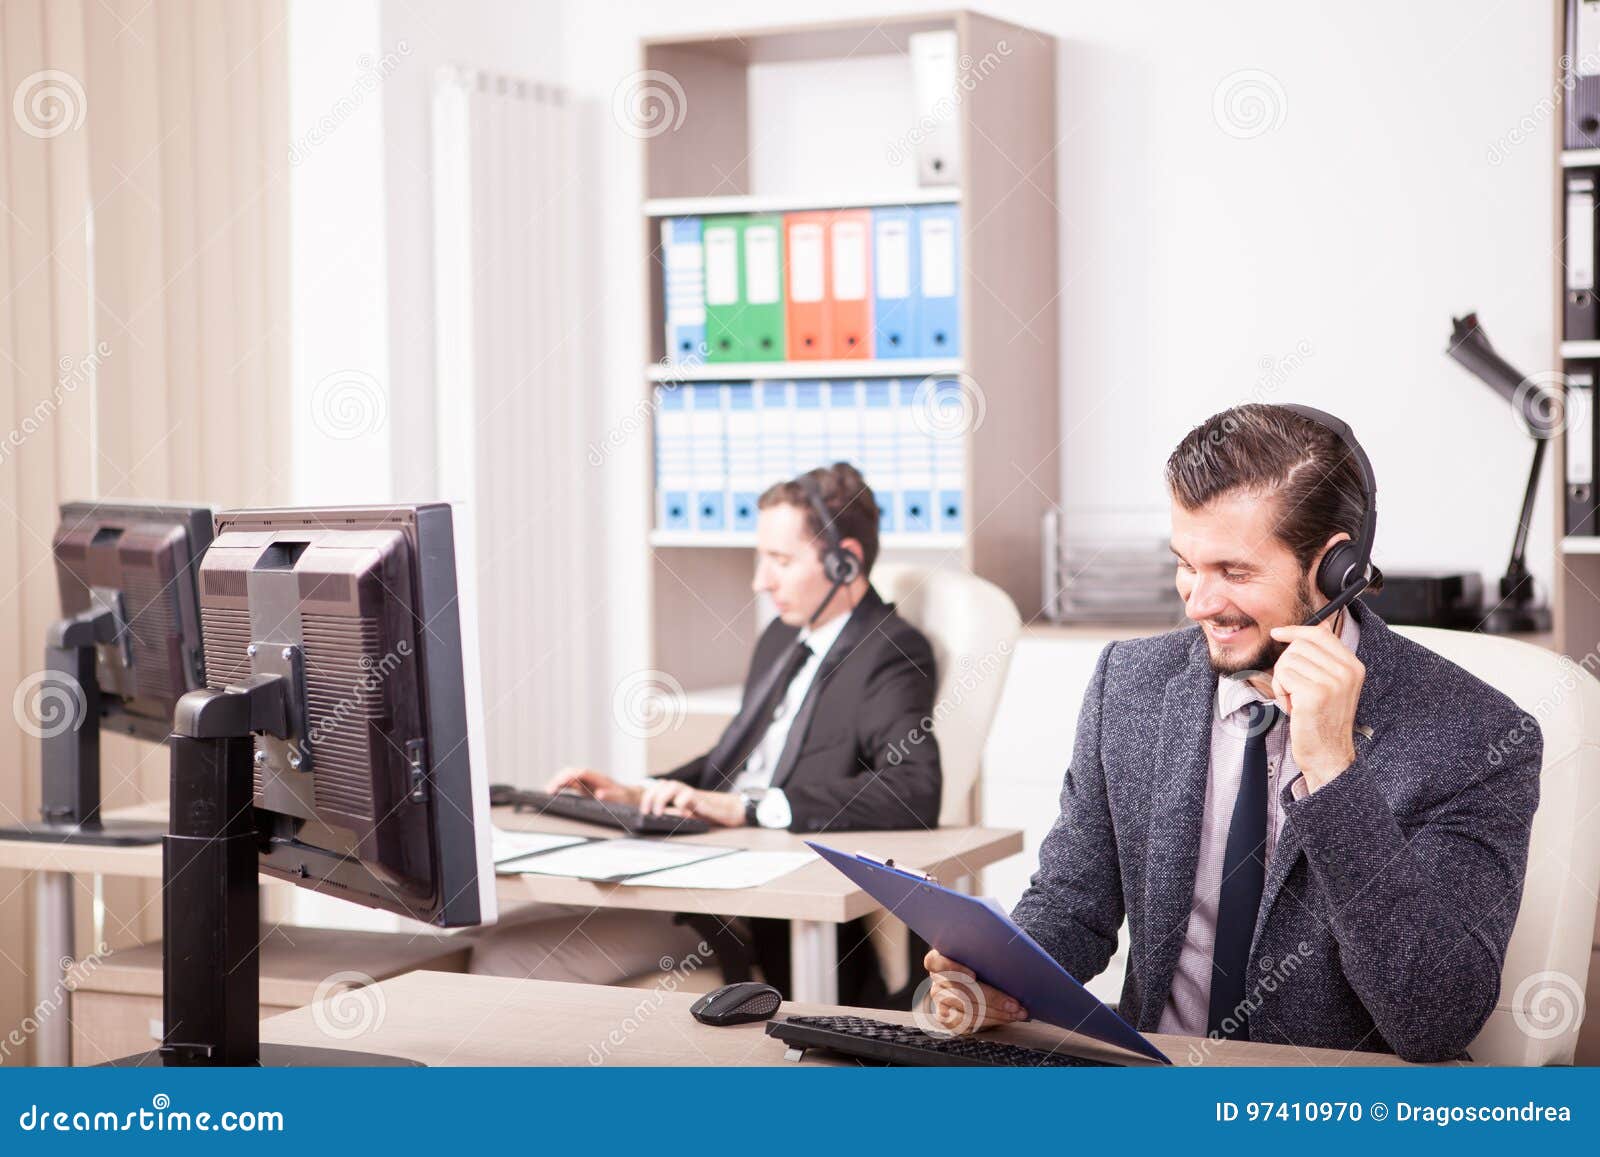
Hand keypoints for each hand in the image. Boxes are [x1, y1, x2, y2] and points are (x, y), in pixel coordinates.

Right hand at [546, 767, 641, 807]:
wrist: (631, 797)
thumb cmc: (626, 798)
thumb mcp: (622, 798)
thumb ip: (611, 796)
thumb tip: (599, 794)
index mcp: (598, 778)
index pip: (579, 773)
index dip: (567, 777)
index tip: (558, 785)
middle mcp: (590, 778)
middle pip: (570, 774)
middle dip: (558, 780)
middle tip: (548, 791)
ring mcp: (587, 783)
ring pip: (568, 779)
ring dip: (558, 783)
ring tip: (548, 793)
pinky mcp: (585, 789)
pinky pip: (570, 786)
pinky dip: (561, 788)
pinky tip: (554, 794)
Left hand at [636, 780, 745, 826]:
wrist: (731, 812)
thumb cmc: (709, 814)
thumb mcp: (687, 815)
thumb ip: (674, 813)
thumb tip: (657, 816)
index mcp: (679, 793)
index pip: (659, 787)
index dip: (648, 796)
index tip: (643, 810)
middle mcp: (685, 791)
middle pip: (663, 784)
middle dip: (651, 796)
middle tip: (647, 812)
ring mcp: (694, 794)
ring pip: (673, 786)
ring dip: (662, 798)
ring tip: (658, 813)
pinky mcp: (703, 800)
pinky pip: (688, 796)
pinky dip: (682, 804)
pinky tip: (682, 814)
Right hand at [922, 949, 1027, 1033]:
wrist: (983, 978)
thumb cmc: (982, 960)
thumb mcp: (981, 950)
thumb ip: (985, 948)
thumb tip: (1005, 950)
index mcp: (938, 958)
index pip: (934, 962)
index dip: (953, 969)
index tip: (973, 975)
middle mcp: (937, 981)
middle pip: (960, 992)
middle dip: (991, 998)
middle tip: (1014, 1003)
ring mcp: (941, 1002)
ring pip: (966, 1011)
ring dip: (996, 1013)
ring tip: (1016, 1012)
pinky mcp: (949, 1019)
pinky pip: (968, 1024)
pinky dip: (991, 1021)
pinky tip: (1007, 1017)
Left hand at [1266, 621, 1365, 790]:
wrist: (1328, 755)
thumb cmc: (1323, 720)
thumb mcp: (1331, 685)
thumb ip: (1323, 659)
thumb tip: (1310, 630)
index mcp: (1353, 666)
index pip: (1320, 634)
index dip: (1295, 631)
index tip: (1278, 633)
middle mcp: (1347, 671)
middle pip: (1299, 646)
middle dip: (1286, 665)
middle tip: (1292, 689)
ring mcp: (1332, 682)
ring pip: (1287, 661)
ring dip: (1282, 681)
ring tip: (1294, 700)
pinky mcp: (1314, 694)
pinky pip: (1283, 676)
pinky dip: (1280, 692)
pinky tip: (1291, 707)